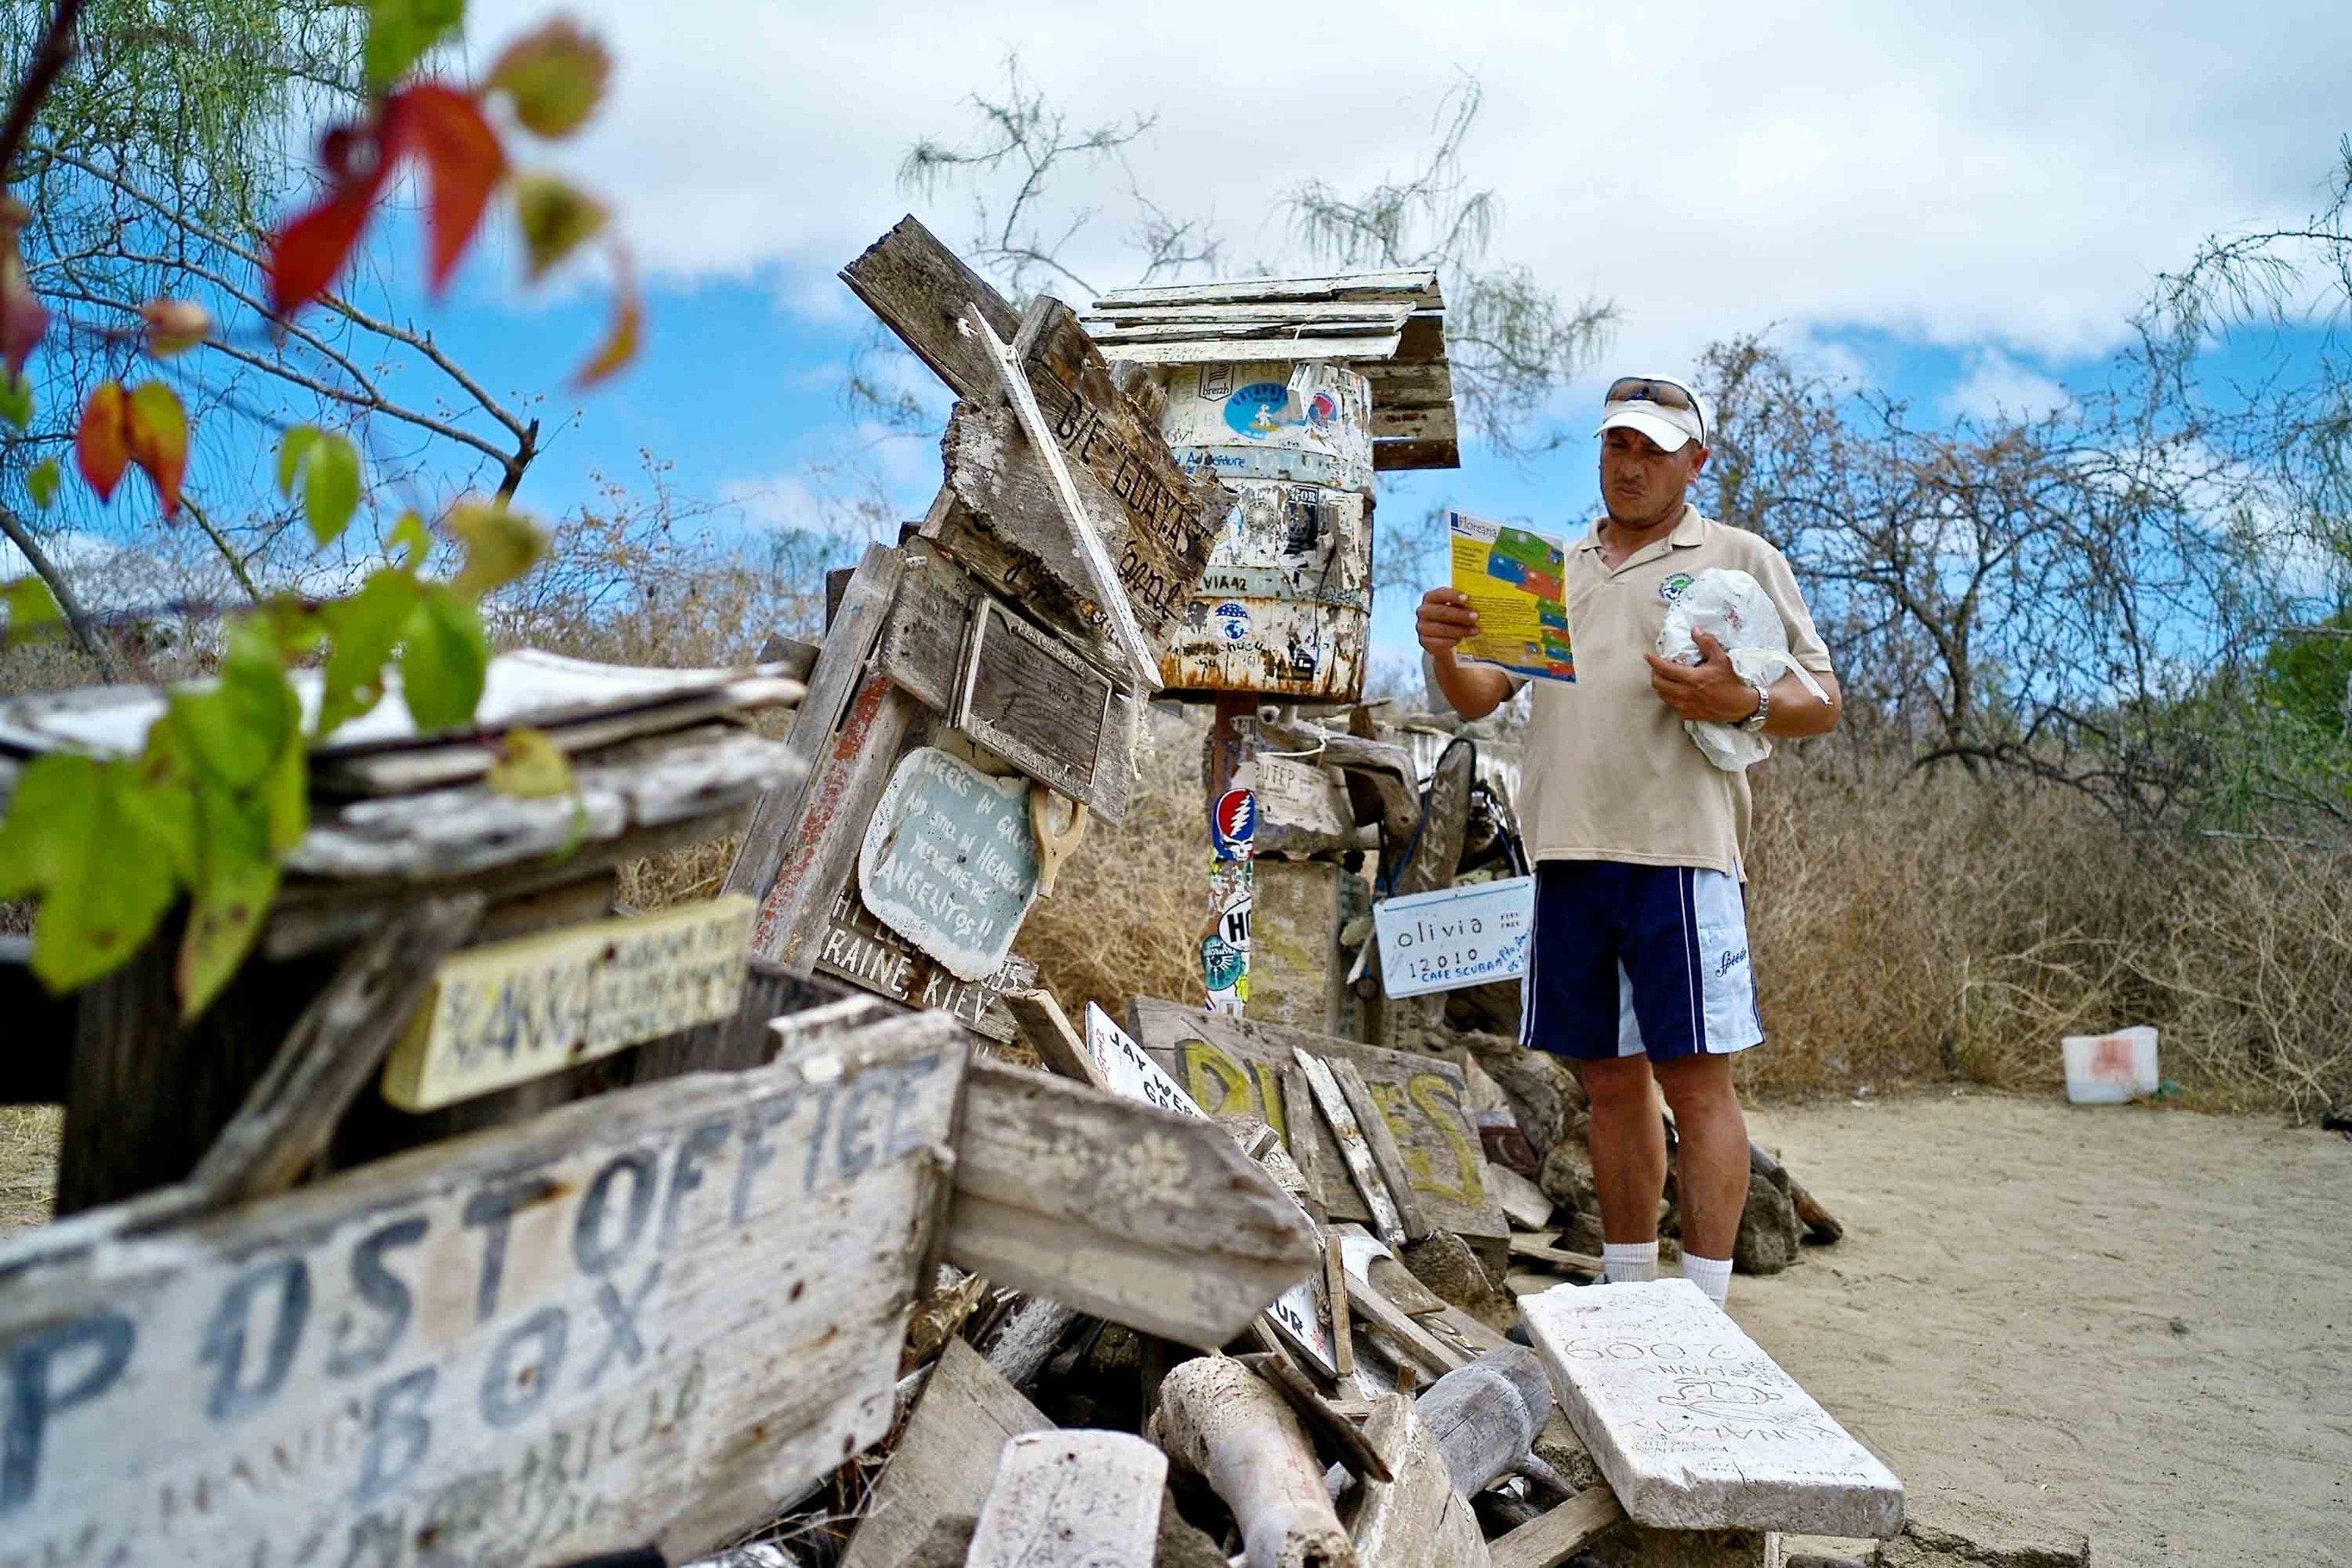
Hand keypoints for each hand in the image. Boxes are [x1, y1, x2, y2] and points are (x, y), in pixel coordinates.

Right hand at [1417, 586, 1478, 657]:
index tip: (1467, 598)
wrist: (1442, 634)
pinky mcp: (1424, 641)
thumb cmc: (1452, 614)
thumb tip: (1480, 603)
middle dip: (1460, 615)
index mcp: (1430, 597)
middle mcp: (1423, 611)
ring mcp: (1422, 627)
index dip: (1453, 596)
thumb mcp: (1456, 606)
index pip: (1440, 594)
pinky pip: (1440, 642)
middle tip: (1476, 617)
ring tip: (1475, 630)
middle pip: (1442, 612)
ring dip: (1461, 630)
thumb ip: (1463, 603)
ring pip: (1442, 629)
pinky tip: (1462, 639)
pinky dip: (1453, 641)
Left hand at [1644, 633, 1760, 723]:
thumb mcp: (1721, 659)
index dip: (1653, 661)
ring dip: (1661, 685)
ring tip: (1667, 678)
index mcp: (1691, 678)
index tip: (1648, 655)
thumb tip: (1695, 630)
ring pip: (1662, 695)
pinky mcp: (1687, 714)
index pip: (1664, 669)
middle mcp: (1685, 693)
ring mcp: (1684, 706)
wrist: (1738, 705)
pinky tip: (1677, 690)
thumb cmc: (1730, 681)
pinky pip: (1671, 704)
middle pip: (1657, 683)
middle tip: (1659, 667)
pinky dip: (1670, 696)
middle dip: (1654, 673)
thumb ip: (1707, 643)